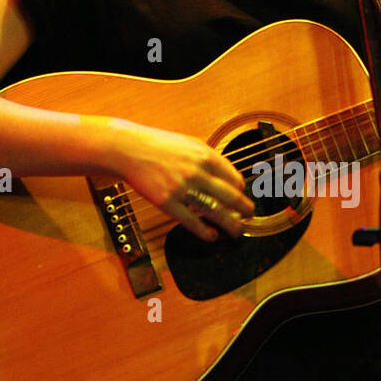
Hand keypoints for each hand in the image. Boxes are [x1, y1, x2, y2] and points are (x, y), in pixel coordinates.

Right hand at [115, 123, 254, 241]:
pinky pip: (191, 222)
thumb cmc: (160, 146)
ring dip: (231, 224)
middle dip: (245, 210)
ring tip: (237, 231)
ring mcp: (182, 189)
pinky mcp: (167, 203)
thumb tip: (228, 177)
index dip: (241, 191)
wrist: (130, 149)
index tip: (242, 197)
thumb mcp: (190, 144)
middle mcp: (197, 173)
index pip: (234, 179)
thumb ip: (209, 160)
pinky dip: (205, 231)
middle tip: (250, 216)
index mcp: (205, 156)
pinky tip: (211, 236)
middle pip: (231, 197)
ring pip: (215, 212)